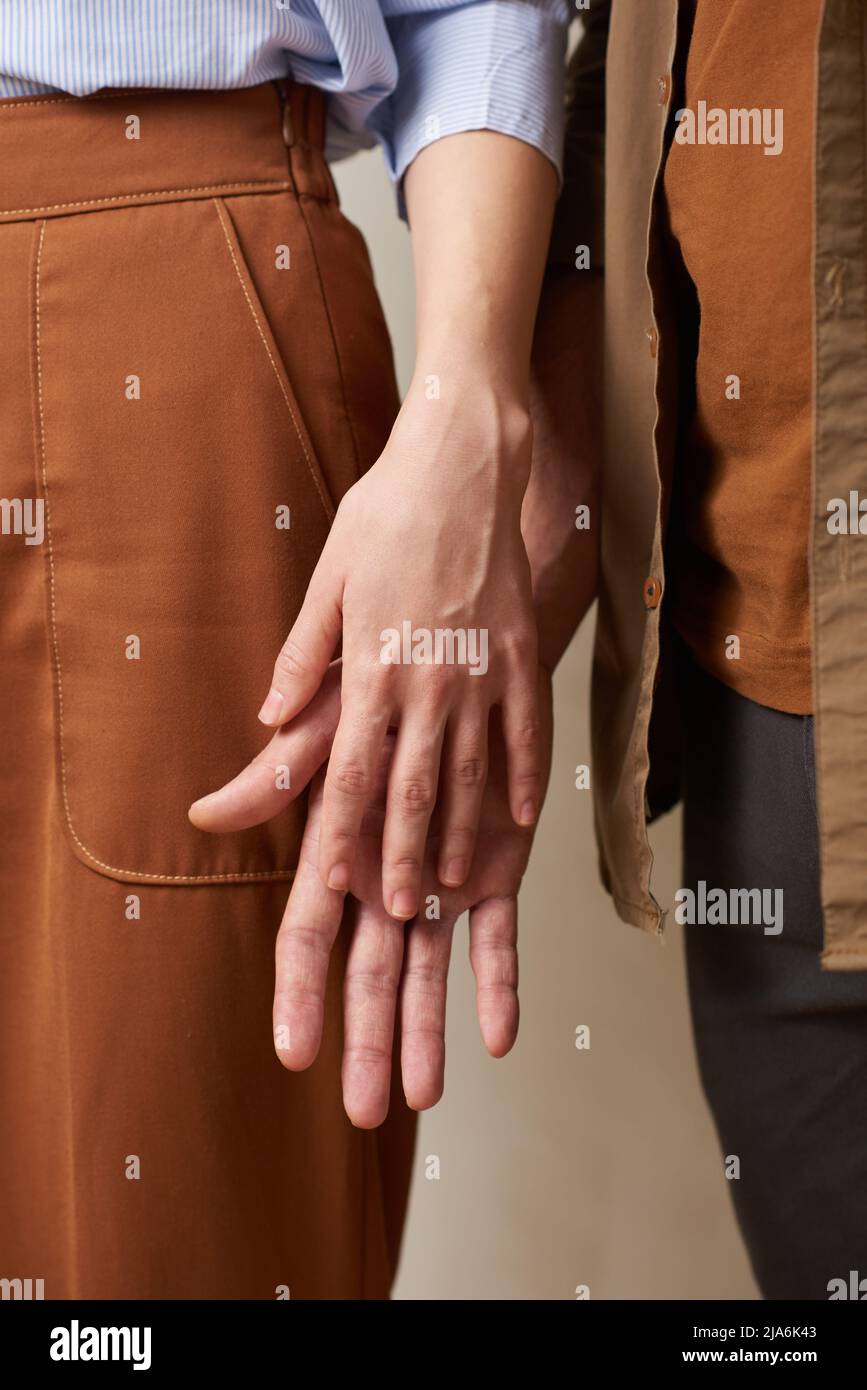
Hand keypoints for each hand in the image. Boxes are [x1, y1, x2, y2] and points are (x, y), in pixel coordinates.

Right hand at [190, 661, 552, 1126]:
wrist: (468, 668)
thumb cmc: (382, 698)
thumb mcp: (326, 731)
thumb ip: (278, 777)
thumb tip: (202, 815)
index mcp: (337, 859)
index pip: (309, 939)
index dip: (301, 995)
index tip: (295, 1055)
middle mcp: (386, 886)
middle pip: (371, 977)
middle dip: (369, 1041)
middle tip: (364, 1113)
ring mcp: (442, 889)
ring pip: (432, 975)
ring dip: (428, 1034)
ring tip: (424, 1096)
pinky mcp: (496, 879)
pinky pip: (498, 941)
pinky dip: (500, 986)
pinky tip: (499, 1038)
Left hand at [254, 388, 542, 925]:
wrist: (463, 463)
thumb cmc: (386, 515)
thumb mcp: (327, 578)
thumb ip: (303, 655)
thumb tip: (269, 716)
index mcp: (372, 666)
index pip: (351, 771)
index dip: (343, 832)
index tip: (333, 882)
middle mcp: (428, 681)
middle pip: (416, 789)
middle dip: (406, 856)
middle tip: (403, 911)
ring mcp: (482, 672)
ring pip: (472, 774)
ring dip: (463, 834)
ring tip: (455, 884)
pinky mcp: (520, 655)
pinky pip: (527, 732)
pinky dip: (525, 778)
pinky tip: (521, 818)